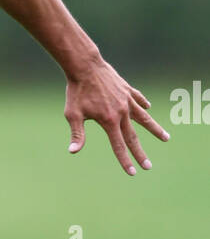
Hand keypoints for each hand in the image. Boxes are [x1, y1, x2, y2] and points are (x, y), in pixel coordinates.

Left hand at [64, 57, 169, 174]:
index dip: (125, 160)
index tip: (133, 172)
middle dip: (141, 153)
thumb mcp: (73, 114)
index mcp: (109, 121)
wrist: (85, 66)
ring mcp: (126, 100)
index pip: (119, 146)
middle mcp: (122, 112)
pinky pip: (138, 99)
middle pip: (133, 137)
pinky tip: (148, 107)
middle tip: (149, 166)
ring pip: (144, 117)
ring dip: (155, 129)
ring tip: (166, 138)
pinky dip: (143, 104)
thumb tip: (73, 151)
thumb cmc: (76, 91)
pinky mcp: (126, 89)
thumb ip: (77, 134)